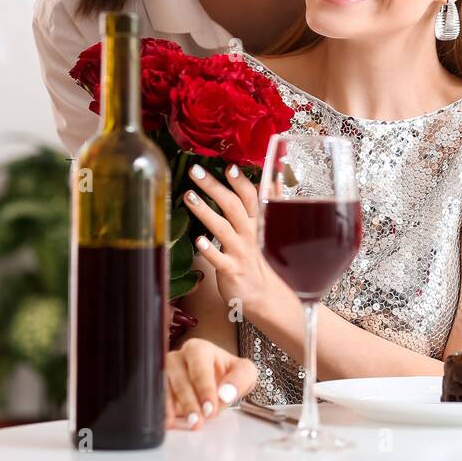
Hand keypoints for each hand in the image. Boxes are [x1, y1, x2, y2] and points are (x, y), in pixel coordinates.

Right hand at [165, 337, 257, 429]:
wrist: (219, 385)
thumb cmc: (230, 375)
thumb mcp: (245, 373)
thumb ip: (239, 380)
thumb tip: (224, 394)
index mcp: (199, 349)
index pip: (199, 367)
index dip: (205, 389)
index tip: (210, 408)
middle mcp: (178, 358)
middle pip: (179, 378)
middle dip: (189, 402)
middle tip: (198, 421)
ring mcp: (165, 374)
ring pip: (164, 388)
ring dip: (173, 409)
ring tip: (187, 424)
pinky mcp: (158, 390)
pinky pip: (155, 399)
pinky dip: (162, 412)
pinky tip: (169, 423)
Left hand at [184, 162, 277, 314]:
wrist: (263, 294)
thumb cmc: (258, 257)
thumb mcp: (266, 227)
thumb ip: (269, 200)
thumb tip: (273, 176)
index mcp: (256, 222)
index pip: (251, 196)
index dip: (240, 181)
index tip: (229, 166)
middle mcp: (249, 234)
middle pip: (233, 206)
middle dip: (214, 186)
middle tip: (195, 170)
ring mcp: (240, 253)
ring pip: (223, 228)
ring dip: (205, 211)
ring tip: (188, 195)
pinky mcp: (231, 271)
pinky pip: (219, 259)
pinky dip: (209, 250)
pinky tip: (198, 240)